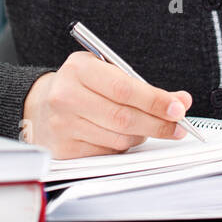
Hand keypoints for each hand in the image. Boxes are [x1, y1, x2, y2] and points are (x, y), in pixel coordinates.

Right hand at [21, 51, 192, 159]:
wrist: (41, 104)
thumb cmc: (80, 85)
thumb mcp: (106, 72)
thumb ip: (142, 86)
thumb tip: (179, 101)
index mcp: (79, 69)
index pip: (124, 88)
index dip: (155, 100)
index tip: (178, 107)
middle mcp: (66, 96)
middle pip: (124, 117)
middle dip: (157, 123)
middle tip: (177, 126)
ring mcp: (63, 125)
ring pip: (119, 138)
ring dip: (140, 135)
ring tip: (142, 126)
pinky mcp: (64, 150)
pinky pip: (107, 153)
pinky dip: (121, 146)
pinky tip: (118, 135)